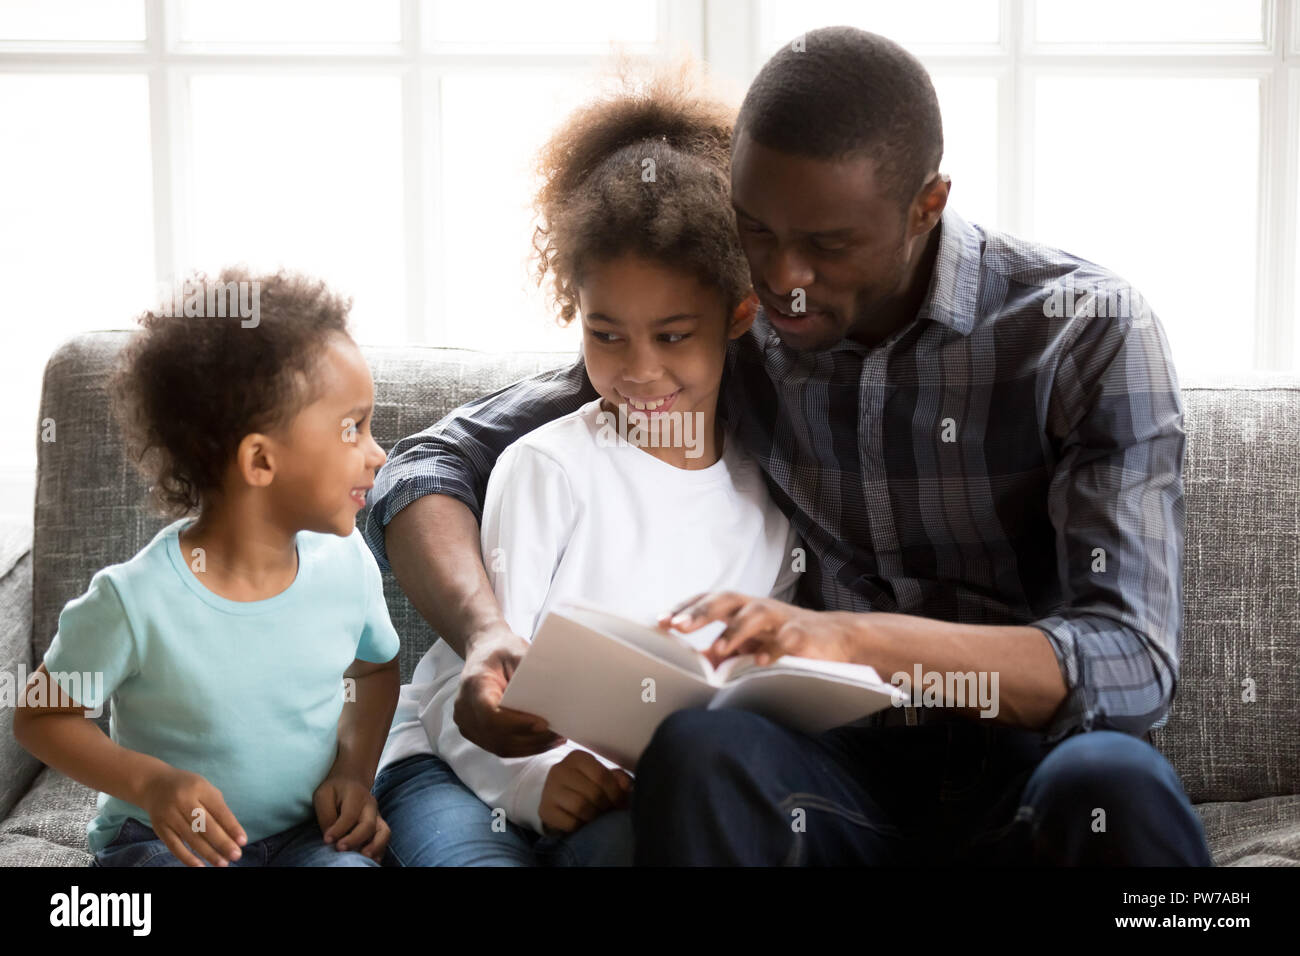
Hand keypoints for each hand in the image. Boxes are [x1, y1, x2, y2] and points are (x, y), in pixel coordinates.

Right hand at [137, 766, 246, 867]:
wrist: (154, 785)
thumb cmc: (188, 788)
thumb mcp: (205, 789)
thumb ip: (218, 808)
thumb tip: (233, 834)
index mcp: (200, 788)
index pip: (219, 810)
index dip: (232, 827)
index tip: (243, 841)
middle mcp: (184, 801)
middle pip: (206, 826)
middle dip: (223, 842)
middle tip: (236, 856)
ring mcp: (170, 815)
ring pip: (192, 838)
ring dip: (209, 853)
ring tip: (222, 863)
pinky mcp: (159, 828)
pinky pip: (174, 846)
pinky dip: (187, 858)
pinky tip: (200, 866)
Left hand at [312, 775, 389, 861]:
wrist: (351, 781)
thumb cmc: (335, 790)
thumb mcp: (323, 795)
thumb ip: (326, 814)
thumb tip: (330, 837)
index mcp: (356, 795)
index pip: (349, 815)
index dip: (338, 830)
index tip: (326, 840)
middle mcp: (371, 806)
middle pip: (368, 825)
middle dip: (355, 839)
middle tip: (340, 849)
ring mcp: (378, 816)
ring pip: (383, 833)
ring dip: (375, 847)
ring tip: (363, 858)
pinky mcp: (379, 826)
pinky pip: (384, 839)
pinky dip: (380, 851)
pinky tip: (371, 860)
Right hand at [454, 622, 565, 757]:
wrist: (483, 652)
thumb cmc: (501, 650)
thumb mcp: (517, 650)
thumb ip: (530, 672)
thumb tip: (556, 692)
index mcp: (474, 685)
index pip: (491, 714)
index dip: (517, 724)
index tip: (543, 723)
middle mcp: (465, 709)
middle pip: (497, 735)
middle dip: (531, 739)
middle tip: (558, 734)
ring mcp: (467, 724)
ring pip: (500, 747)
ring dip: (531, 747)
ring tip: (555, 739)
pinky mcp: (475, 733)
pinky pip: (499, 747)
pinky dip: (523, 748)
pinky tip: (542, 741)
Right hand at [539, 750, 632, 834]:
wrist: (558, 799)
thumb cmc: (586, 785)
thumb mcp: (602, 777)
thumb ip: (618, 779)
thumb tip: (627, 786)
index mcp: (577, 758)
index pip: (601, 776)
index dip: (615, 793)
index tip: (620, 803)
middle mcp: (560, 770)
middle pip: (593, 793)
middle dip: (606, 806)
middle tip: (608, 811)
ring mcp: (550, 789)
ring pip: (581, 807)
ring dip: (594, 816)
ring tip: (596, 817)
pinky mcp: (545, 809)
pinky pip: (570, 822)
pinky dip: (580, 826)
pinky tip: (581, 822)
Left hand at [658, 592, 858, 666]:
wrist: (834, 638)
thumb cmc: (783, 639)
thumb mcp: (750, 645)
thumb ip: (722, 651)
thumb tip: (691, 663)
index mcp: (741, 609)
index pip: (708, 600)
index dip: (684, 608)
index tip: (661, 621)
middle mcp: (758, 608)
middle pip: (726, 601)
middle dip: (701, 612)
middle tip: (678, 626)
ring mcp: (781, 618)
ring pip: (755, 614)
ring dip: (735, 631)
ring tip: (717, 649)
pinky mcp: (804, 634)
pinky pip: (788, 637)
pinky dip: (774, 647)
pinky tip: (762, 661)